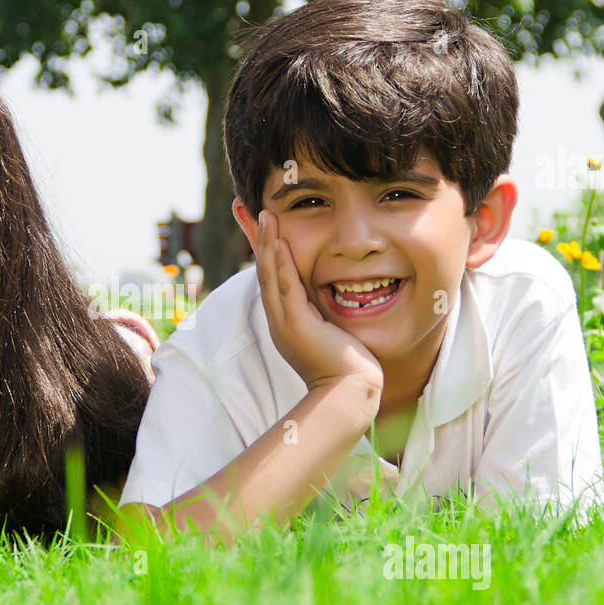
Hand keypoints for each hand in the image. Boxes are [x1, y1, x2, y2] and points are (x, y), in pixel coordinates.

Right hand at [256, 209, 383, 399]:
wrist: (349, 392)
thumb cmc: (347, 366)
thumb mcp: (332, 331)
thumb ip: (327, 312)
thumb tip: (333, 294)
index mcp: (286, 321)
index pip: (272, 279)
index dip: (267, 252)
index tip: (265, 228)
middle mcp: (279, 320)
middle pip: (264, 273)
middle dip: (259, 241)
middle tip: (254, 212)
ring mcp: (285, 324)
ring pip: (270, 277)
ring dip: (266, 244)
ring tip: (265, 217)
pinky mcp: (297, 326)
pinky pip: (286, 289)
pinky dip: (280, 264)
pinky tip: (278, 243)